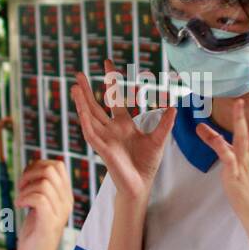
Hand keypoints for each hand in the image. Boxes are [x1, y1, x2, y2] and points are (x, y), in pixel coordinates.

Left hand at [14, 158, 70, 249]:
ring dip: (25, 188)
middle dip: (31, 172)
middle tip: (21, 187)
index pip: (59, 165)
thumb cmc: (34, 234)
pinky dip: (24, 198)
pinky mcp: (48, 224)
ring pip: (45, 183)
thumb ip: (40, 189)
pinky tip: (19, 207)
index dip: (38, 165)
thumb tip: (32, 166)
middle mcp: (66, 203)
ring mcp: (59, 214)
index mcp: (65, 197)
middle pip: (52, 169)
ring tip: (20, 199)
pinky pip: (39, 199)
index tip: (26, 180)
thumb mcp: (39, 207)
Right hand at [70, 59, 175, 200]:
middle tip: (79, 73)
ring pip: (89, 116)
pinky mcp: (102, 149)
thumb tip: (174, 105)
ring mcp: (105, 138)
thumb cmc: (146, 164)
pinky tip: (81, 110)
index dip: (112, 82)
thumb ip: (165, 123)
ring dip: (82, 102)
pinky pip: (91, 133)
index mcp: (123, 124)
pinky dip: (86, 121)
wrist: (140, 185)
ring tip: (75, 86)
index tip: (108, 64)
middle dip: (87, 90)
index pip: (115, 98)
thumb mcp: (159, 139)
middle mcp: (111, 129)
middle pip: (96, 105)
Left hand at [194, 71, 248, 220]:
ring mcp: (244, 160)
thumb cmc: (246, 184)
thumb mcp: (231, 159)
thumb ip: (217, 141)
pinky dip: (218, 144)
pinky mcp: (235, 172)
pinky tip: (209, 135)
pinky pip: (226, 156)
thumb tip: (201, 128)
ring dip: (241, 119)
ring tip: (239, 102)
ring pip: (244, 136)